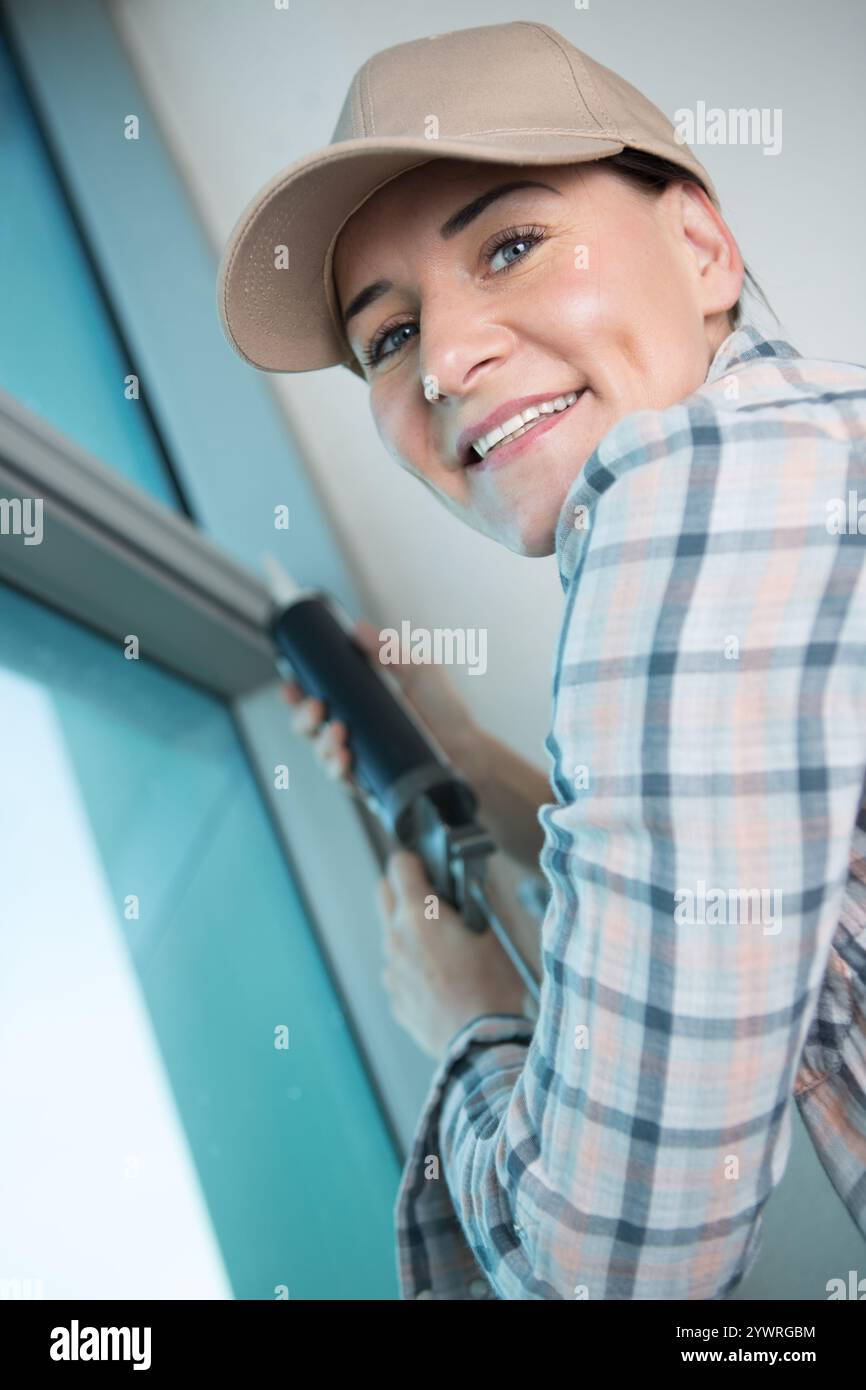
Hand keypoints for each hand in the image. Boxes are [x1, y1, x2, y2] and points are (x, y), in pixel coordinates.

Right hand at [280, 617, 481, 791]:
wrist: (470, 749)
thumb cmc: (446, 711)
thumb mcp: (419, 671)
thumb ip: (390, 649)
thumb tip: (358, 628)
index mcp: (357, 705)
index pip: (315, 699)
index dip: (296, 694)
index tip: (292, 684)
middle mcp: (352, 733)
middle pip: (308, 728)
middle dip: (303, 718)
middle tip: (317, 707)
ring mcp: (359, 759)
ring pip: (321, 754)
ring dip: (321, 743)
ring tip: (339, 733)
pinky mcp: (370, 784)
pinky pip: (343, 780)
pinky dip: (337, 769)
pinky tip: (344, 759)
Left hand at [376, 848, 527, 1061]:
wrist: (481, 1043)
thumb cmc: (492, 985)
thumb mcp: (494, 931)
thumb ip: (476, 897)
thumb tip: (469, 879)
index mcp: (418, 915)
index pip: (399, 865)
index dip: (415, 861)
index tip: (427, 867)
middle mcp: (395, 938)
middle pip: (383, 893)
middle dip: (403, 890)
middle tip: (432, 900)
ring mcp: (391, 970)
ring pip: (392, 935)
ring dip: (410, 932)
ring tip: (443, 947)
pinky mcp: (395, 997)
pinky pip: (398, 969)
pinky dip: (412, 965)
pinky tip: (440, 978)